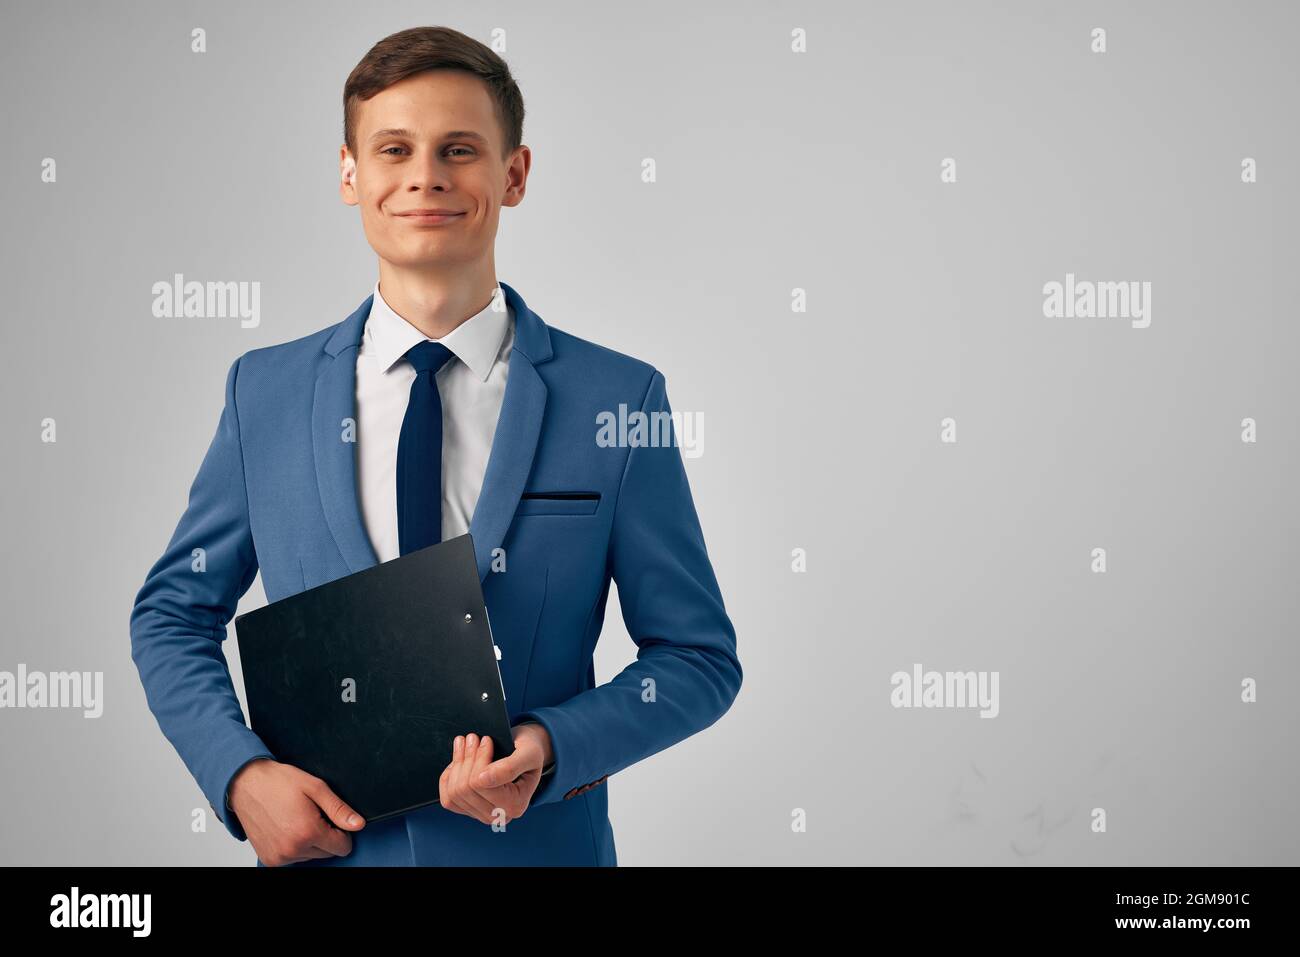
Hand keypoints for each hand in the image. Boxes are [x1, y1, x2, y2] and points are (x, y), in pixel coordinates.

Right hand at [228, 758, 365, 866]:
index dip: (341, 831)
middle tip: (311, 814)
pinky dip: (295, 847)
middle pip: (327, 853)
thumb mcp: (315, 788)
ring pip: (311, 857)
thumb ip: (339, 809)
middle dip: (325, 835)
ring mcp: (279, 857)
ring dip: (309, 842)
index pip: (342, 847)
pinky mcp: (269, 860)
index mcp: (307, 832)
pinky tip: (287, 828)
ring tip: (297, 818)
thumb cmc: (279, 782)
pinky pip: (294, 859)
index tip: (330, 817)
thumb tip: (358, 825)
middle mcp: (293, 850)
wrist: (246, 784)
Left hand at [438, 723, 551, 825]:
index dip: (479, 759)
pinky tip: (458, 761)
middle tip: (474, 737)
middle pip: (465, 789)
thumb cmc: (530, 752)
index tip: (486, 739)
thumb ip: (509, 767)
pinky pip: (448, 799)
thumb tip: (482, 779)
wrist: (526, 755)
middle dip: (467, 758)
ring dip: (457, 763)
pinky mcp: (469, 811)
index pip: (481, 784)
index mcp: (516, 805)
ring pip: (454, 793)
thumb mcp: (528, 754)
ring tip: (466, 743)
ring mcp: (482, 815)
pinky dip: (449, 777)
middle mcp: (498, 816)